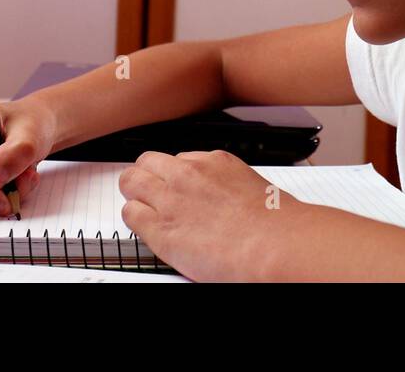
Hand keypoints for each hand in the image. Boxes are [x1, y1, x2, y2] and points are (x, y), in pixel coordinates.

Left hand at [119, 150, 306, 280]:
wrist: (272, 245)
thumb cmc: (274, 224)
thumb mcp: (252, 186)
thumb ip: (227, 185)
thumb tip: (223, 196)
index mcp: (214, 162)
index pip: (179, 159)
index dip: (174, 174)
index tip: (175, 184)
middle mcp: (188, 175)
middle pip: (147, 162)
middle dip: (146, 176)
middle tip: (148, 191)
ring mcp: (171, 199)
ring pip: (131, 181)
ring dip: (135, 194)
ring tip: (142, 207)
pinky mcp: (160, 229)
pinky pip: (130, 214)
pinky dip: (134, 219)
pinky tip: (145, 226)